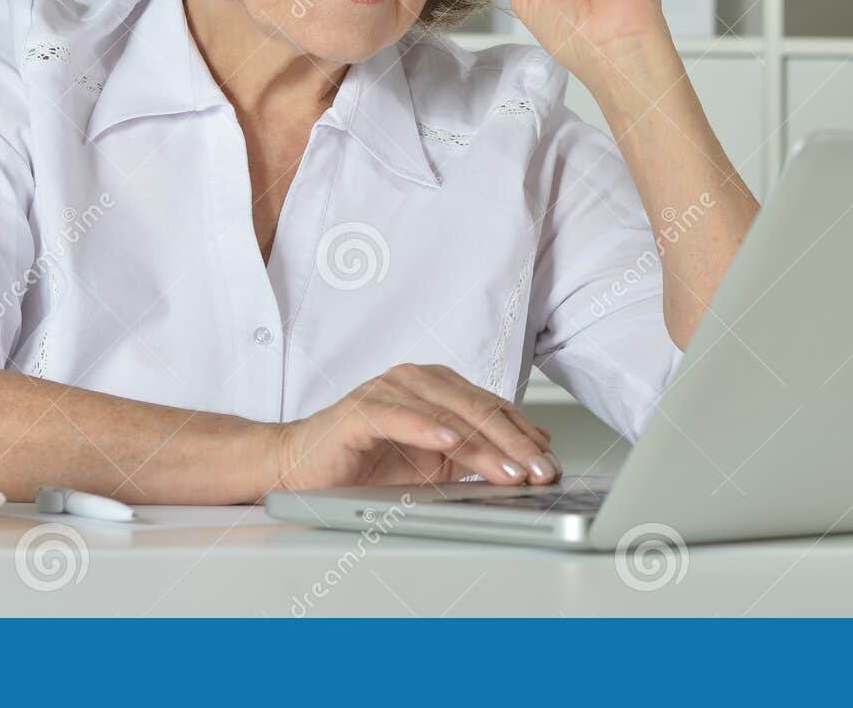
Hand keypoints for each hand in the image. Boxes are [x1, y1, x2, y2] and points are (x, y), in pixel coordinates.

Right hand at [269, 363, 560, 491]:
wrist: (302, 468)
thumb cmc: (366, 464)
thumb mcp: (435, 463)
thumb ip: (476, 452)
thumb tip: (531, 456)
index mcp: (439, 387)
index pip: (494, 408)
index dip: (525, 437)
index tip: (550, 466)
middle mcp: (417, 380)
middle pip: (477, 409)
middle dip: (514, 444)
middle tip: (539, 471)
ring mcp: (387, 391)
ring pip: (447, 414)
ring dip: (482, 445)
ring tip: (508, 469)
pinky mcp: (359, 410)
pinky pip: (398, 416)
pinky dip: (425, 429)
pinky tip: (447, 442)